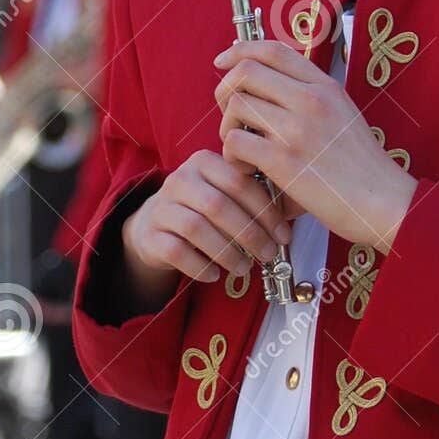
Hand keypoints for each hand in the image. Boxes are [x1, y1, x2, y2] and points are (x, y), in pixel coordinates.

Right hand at [122, 146, 291, 289]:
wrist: (154, 223)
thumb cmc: (203, 208)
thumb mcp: (224, 193)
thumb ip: (252, 198)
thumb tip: (288, 224)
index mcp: (204, 162)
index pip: (240, 183)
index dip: (265, 211)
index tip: (284, 235)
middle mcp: (180, 179)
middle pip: (218, 206)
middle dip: (250, 234)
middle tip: (269, 255)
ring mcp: (162, 206)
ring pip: (197, 229)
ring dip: (227, 252)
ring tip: (245, 268)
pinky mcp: (150, 234)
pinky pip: (176, 252)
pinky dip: (200, 266)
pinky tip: (215, 275)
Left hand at [213, 39, 415, 253]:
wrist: (380, 201)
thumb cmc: (360, 166)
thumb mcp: (343, 114)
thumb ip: (310, 97)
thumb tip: (269, 86)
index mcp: (325, 86)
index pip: (273, 50)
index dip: (240, 51)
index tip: (222, 62)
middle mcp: (310, 100)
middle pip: (246, 71)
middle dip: (225, 91)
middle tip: (231, 116)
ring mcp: (297, 128)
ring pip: (236, 105)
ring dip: (227, 127)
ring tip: (243, 150)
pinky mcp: (284, 161)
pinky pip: (236, 142)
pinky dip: (232, 156)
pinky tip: (249, 169)